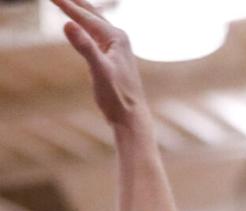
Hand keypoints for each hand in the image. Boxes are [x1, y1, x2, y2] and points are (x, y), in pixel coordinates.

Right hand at [49, 0, 148, 128]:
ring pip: (94, 24)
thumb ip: (85, 46)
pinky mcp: (112, 58)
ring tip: (67, 3)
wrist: (131, 116)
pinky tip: (81, 28)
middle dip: (74, 4)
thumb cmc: (117, 95)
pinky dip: (84, 27)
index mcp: (116, 37)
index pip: (86, 17)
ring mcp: (117, 48)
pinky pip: (95, 35)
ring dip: (79, 12)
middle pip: (92, 15)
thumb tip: (68, 24)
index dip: (67, 5)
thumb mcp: (99, 70)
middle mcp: (119, 39)